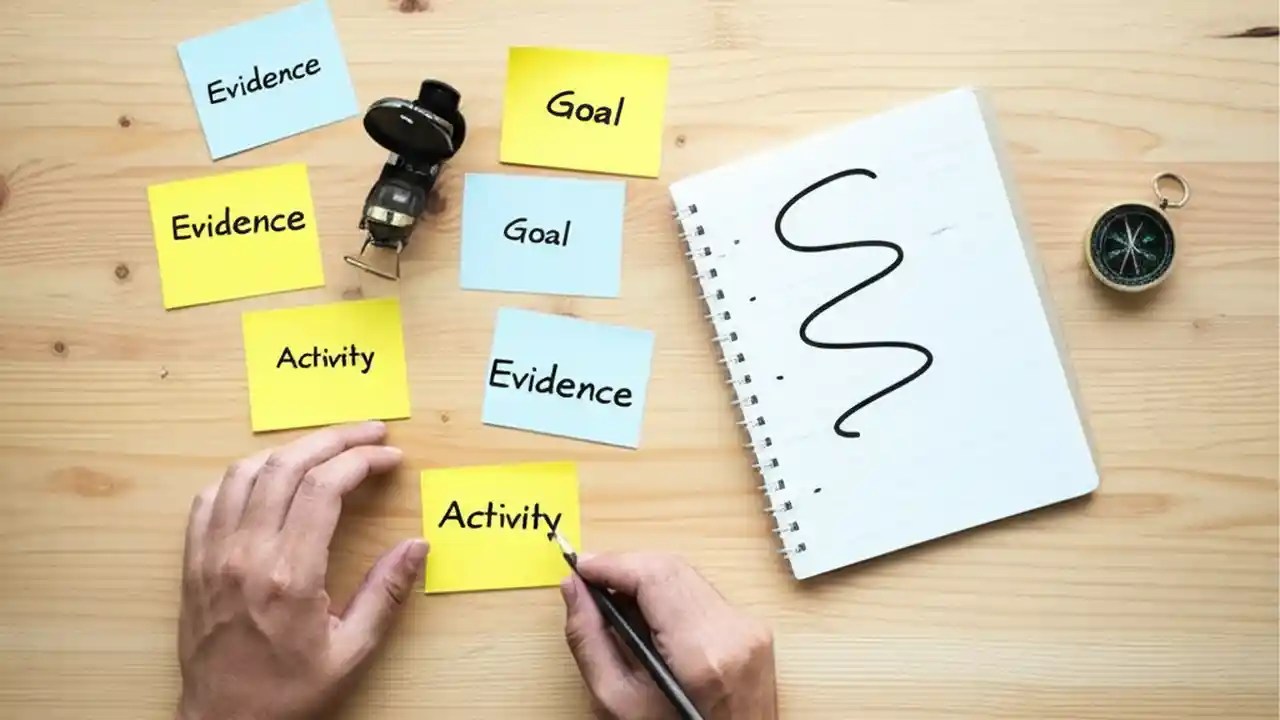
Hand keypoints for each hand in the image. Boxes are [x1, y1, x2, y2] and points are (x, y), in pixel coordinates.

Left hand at [177, 422, 425, 719]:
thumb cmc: (290, 692)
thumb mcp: (352, 651)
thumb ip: (387, 592)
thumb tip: (418, 545)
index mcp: (290, 574)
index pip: (326, 487)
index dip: (362, 460)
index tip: (390, 456)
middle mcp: (246, 554)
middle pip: (287, 466)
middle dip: (333, 438)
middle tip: (369, 432)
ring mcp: (213, 555)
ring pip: (245, 472)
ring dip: (289, 450)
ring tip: (324, 448)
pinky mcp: (193, 563)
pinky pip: (209, 498)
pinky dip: (241, 475)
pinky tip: (267, 476)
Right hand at [561, 553, 777, 719]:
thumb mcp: (619, 702)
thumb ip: (590, 641)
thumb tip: (573, 589)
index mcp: (702, 655)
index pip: (654, 577)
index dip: (611, 564)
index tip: (579, 567)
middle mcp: (733, 631)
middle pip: (669, 568)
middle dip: (624, 568)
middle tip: (588, 583)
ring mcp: (748, 627)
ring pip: (685, 575)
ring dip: (644, 579)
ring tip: (611, 600)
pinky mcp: (751, 627)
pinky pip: (700, 592)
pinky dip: (667, 594)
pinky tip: (644, 615)